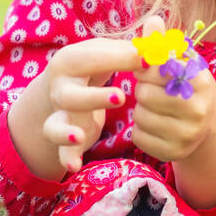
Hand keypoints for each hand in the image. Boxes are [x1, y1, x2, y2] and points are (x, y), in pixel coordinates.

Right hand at [8, 35, 143, 182]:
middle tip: (122, 97)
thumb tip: (160, 49)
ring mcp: (60, 114)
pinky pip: (60, 150)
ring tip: (81, 135)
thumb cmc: (95, 63)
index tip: (148, 60)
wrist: (64, 84)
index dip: (120, 57)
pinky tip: (74, 167)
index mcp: (71, 60)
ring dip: (68, 131)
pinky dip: (67, 157)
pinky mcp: (64, 135)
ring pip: (56, 125)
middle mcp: (60, 88)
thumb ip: (132, 50)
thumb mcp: (110, 51)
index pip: (92, 57)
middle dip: (94, 98)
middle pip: (71, 95)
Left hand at [129, 15, 215, 164]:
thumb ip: (163, 43)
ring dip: (141, 110)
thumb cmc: (188, 86)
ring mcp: (188, 135)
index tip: (152, 70)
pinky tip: (154, 125)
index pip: (157, 69)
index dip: (147, 68)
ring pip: (139, 116)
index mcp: (201, 81)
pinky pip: (138, 137)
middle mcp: (199, 110)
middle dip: (143, 90)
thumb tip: (153, 21)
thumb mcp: (180, 62)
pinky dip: (140, 130)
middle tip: (154, 91)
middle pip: (144, 94)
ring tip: (155, 108)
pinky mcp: (173, 153)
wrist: (207, 125)